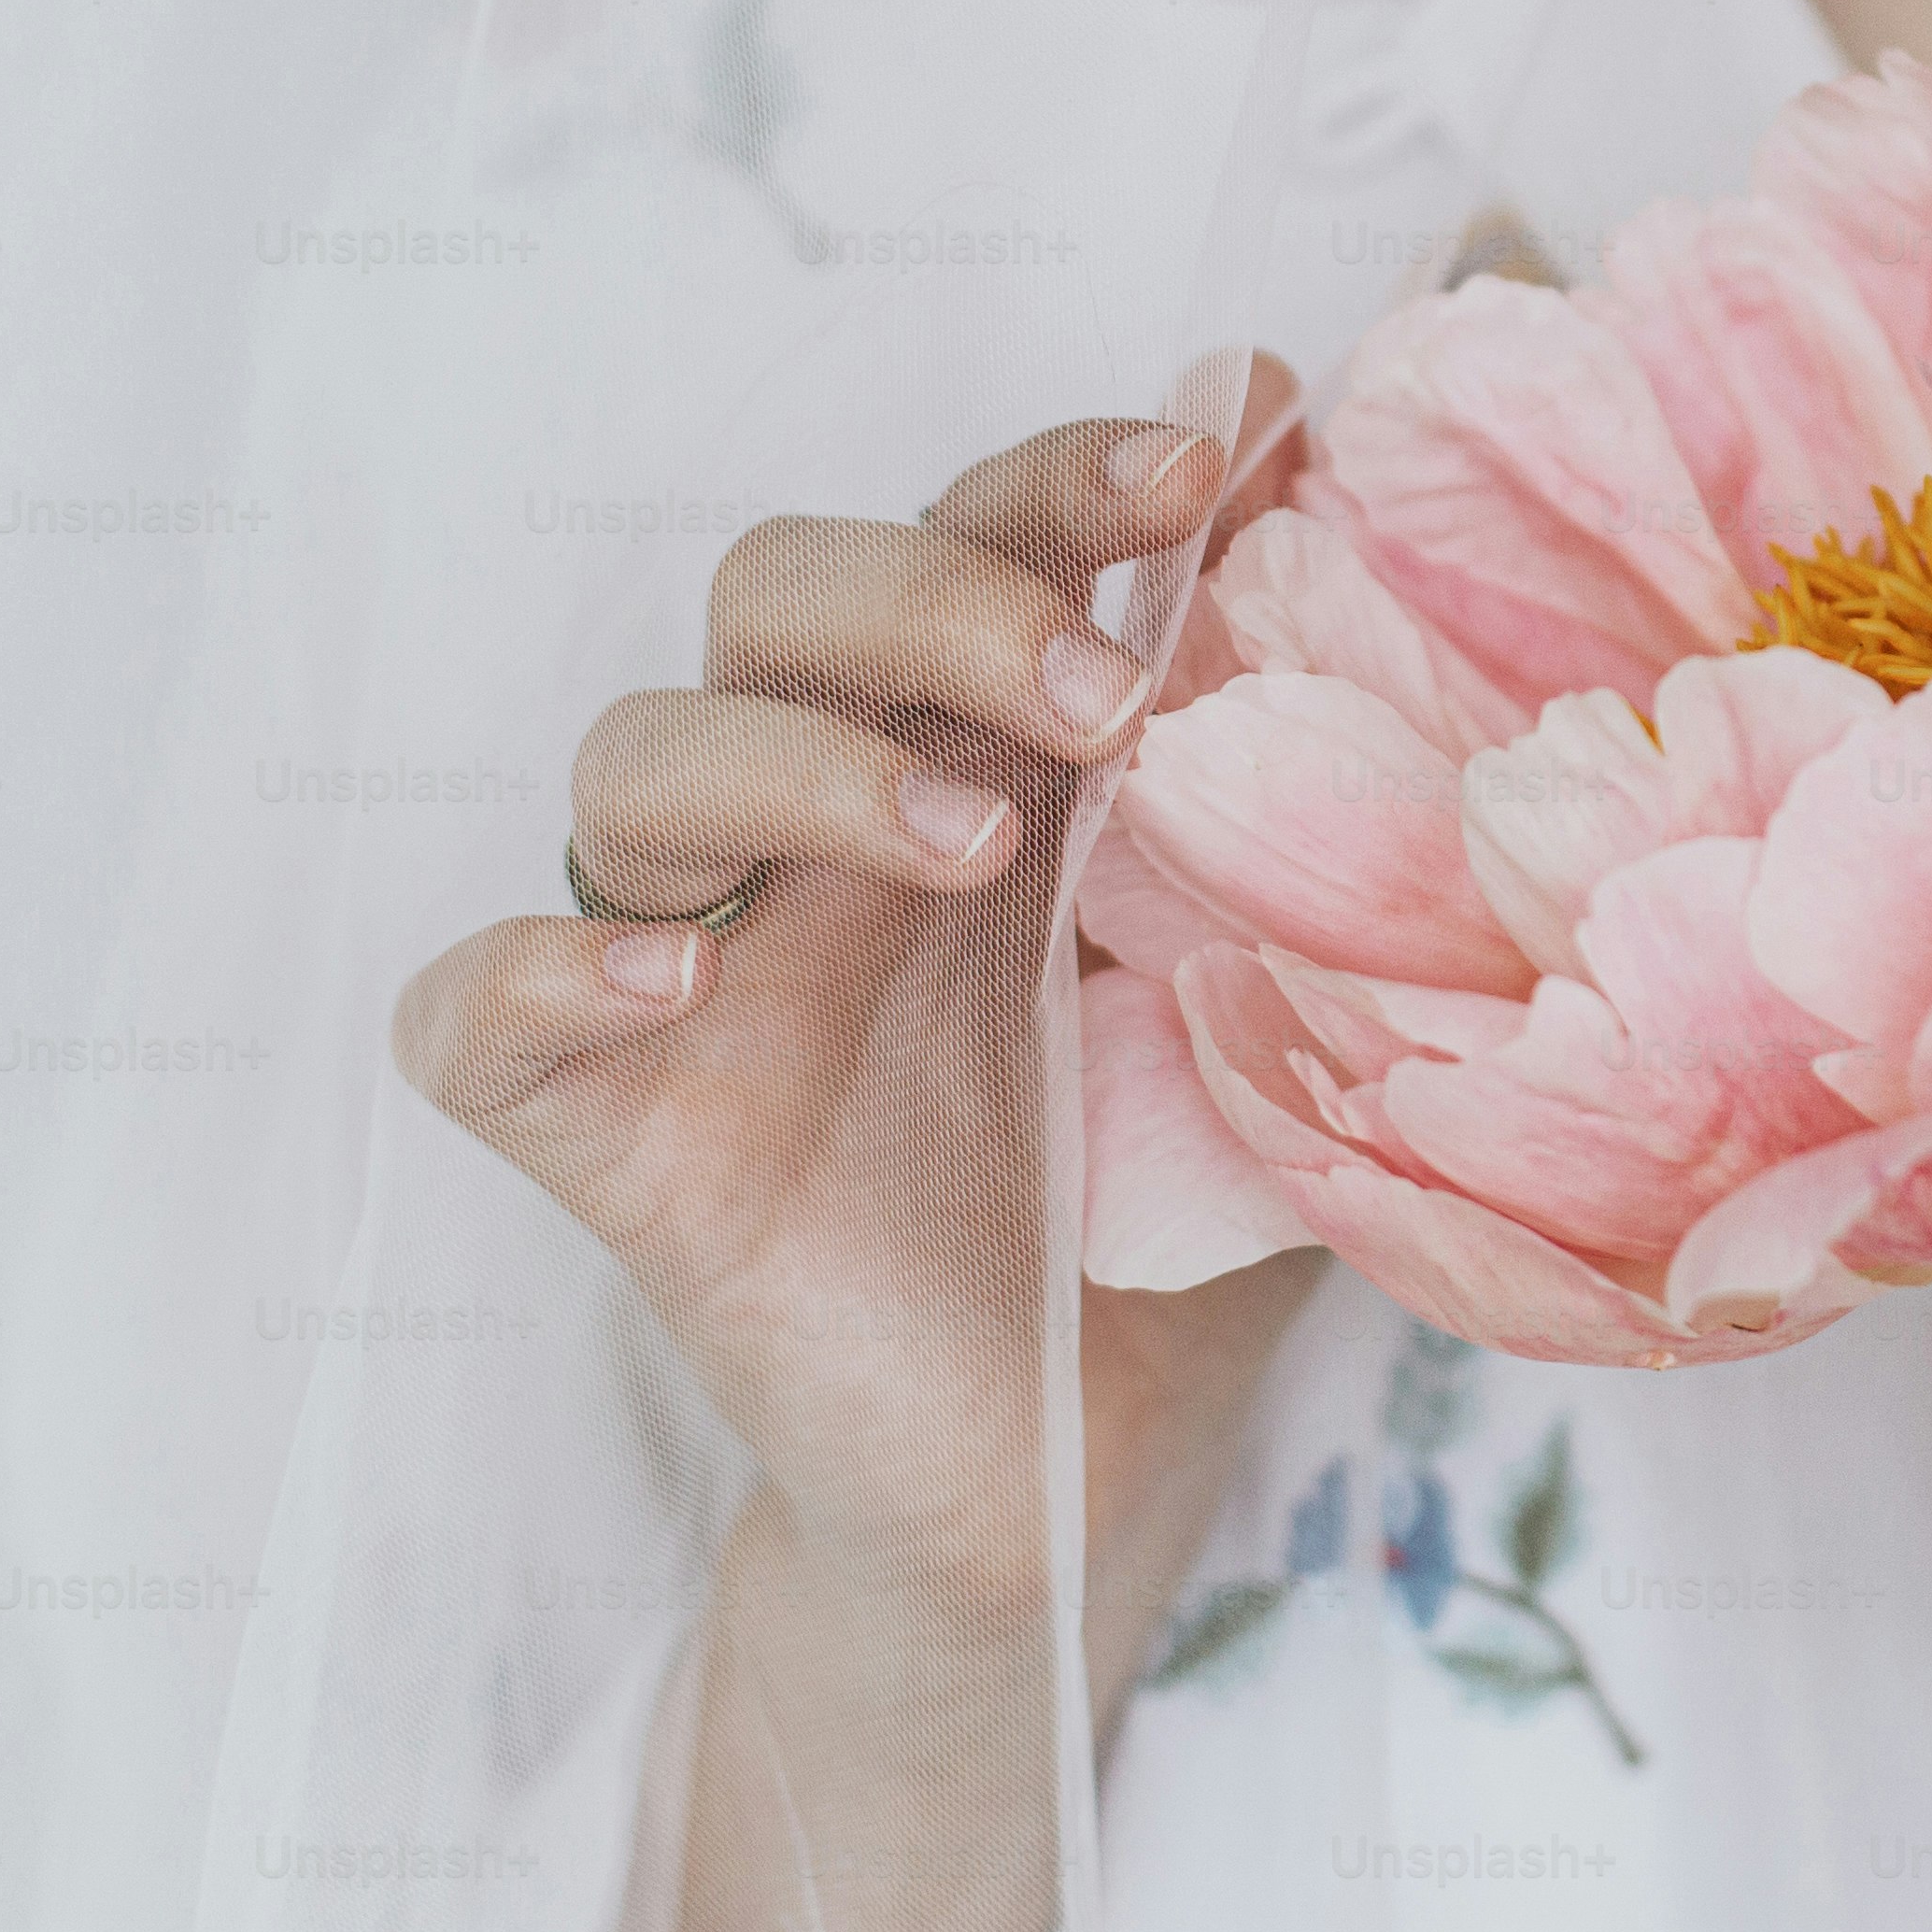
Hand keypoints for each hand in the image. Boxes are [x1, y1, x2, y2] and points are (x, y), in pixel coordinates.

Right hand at [388, 394, 1324, 1931]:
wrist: (1073, 1474)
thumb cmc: (1167, 1209)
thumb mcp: (1284, 1001)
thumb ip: (1332, 829)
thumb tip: (1461, 630)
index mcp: (977, 758)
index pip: (972, 536)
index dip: (1066, 472)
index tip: (1216, 457)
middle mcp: (817, 833)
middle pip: (778, 591)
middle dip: (941, 594)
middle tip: (1112, 696)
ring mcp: (699, 974)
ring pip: (631, 761)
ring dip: (797, 760)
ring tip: (967, 842)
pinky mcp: (611, 1135)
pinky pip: (469, 1016)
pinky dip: (533, 968)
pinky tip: (673, 983)